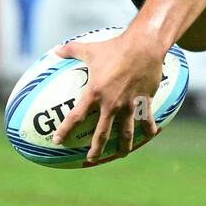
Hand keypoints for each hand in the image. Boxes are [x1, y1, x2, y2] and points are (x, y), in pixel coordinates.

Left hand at [50, 31, 163, 162]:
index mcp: (94, 93)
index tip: (57, 141)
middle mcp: (111, 104)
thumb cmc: (115, 47)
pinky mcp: (144, 102)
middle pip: (102, 134)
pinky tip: (151, 135)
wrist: (143, 46)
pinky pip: (147, 120)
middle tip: (91, 159)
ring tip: (122, 154)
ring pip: (126, 133)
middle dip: (96, 150)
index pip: (75, 117)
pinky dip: (149, 129)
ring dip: (123, 146)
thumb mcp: (90, 48)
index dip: (65, 130)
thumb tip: (55, 49)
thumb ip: (71, 50)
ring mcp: (129, 105)